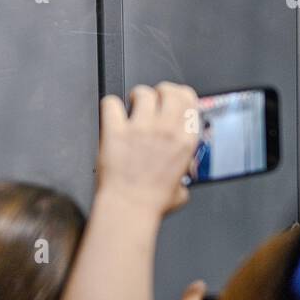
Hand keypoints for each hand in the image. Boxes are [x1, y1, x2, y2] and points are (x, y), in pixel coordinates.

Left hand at [97, 82, 199, 214]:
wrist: (129, 209)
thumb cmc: (151, 203)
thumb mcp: (181, 190)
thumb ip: (183, 177)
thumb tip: (180, 178)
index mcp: (185, 141)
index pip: (189, 100)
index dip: (180, 95)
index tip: (173, 98)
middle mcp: (166, 130)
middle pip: (168, 90)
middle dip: (160, 91)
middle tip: (152, 99)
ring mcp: (141, 128)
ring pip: (142, 93)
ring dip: (136, 97)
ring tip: (132, 107)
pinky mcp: (116, 131)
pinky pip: (111, 103)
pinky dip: (110, 106)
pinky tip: (112, 114)